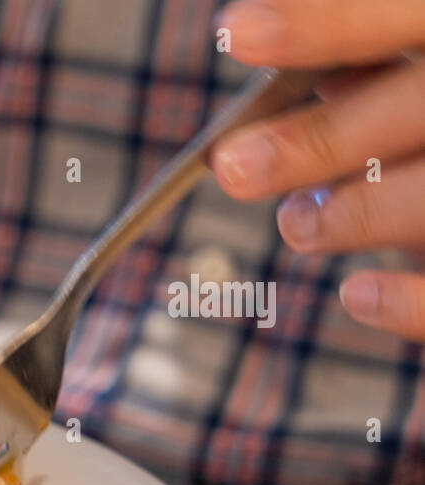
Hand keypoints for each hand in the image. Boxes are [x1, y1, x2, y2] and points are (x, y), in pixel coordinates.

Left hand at [209, 0, 424, 340]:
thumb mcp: (413, 89)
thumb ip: (370, 71)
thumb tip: (271, 52)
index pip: (407, 13)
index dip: (329, 22)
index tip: (237, 33)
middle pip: (419, 107)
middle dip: (322, 140)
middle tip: (233, 167)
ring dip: (359, 214)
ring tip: (297, 225)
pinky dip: (409, 301)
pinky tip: (357, 293)